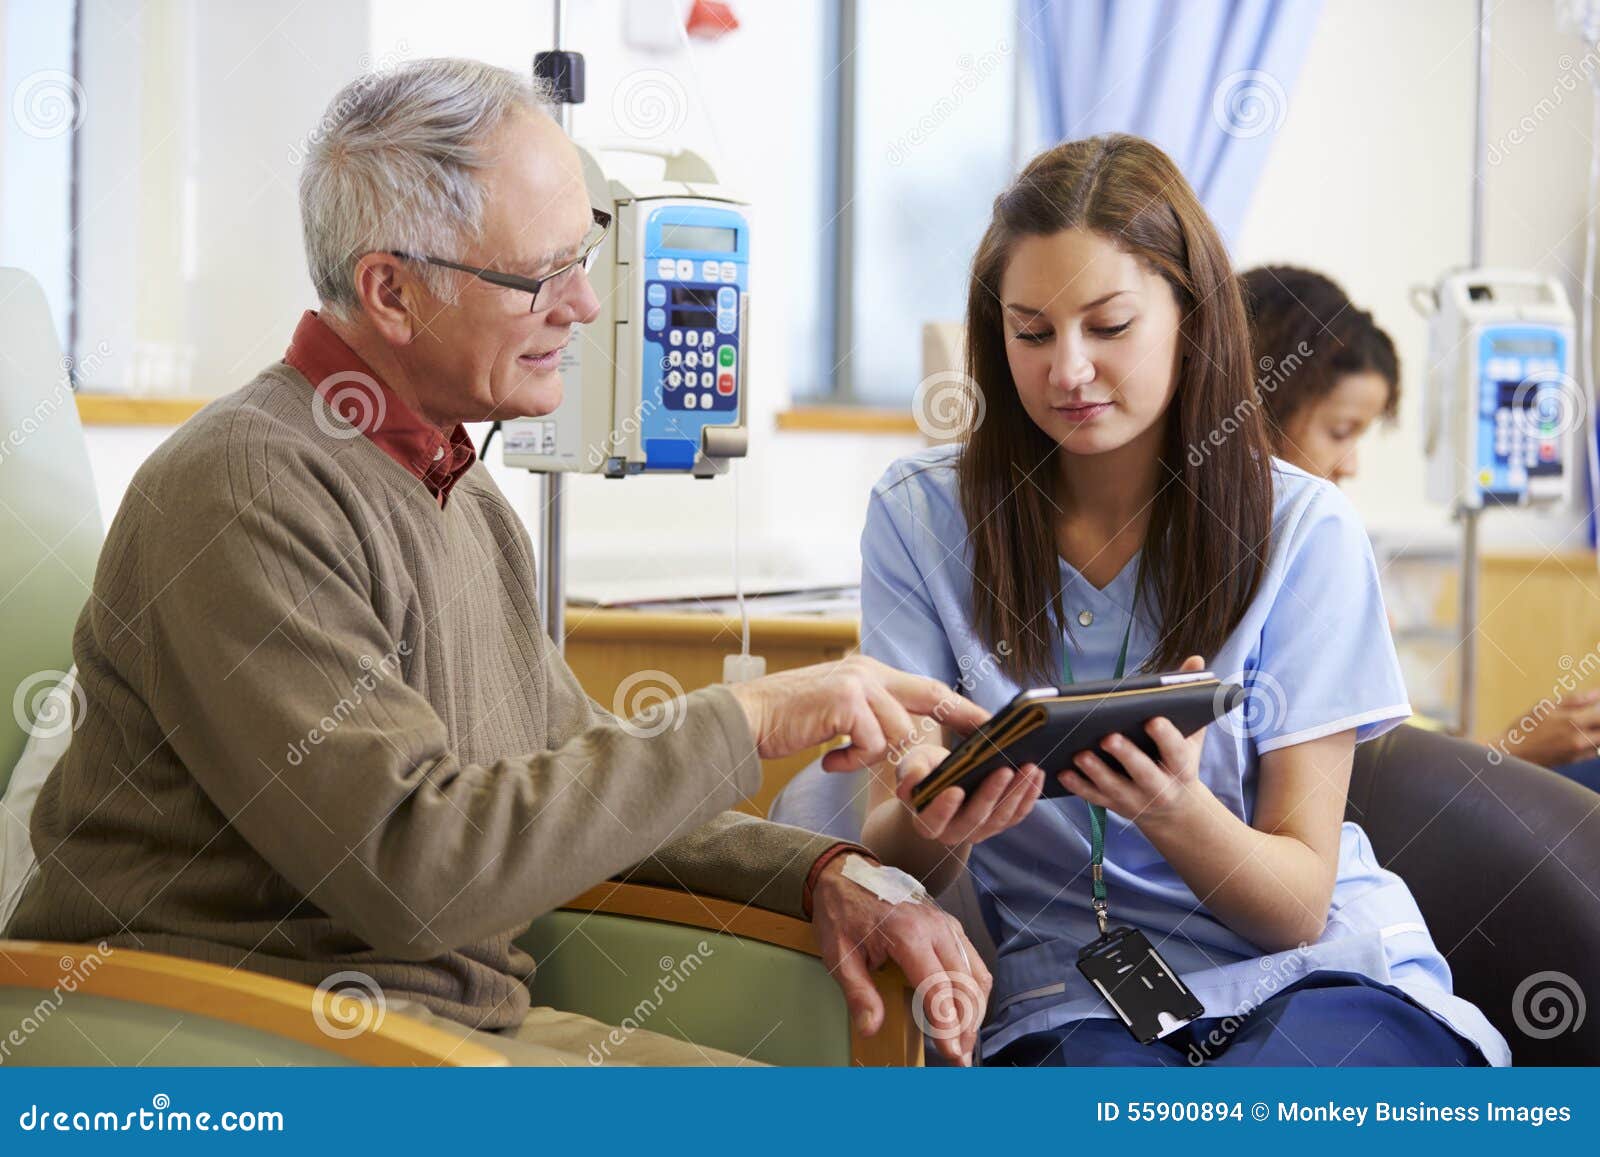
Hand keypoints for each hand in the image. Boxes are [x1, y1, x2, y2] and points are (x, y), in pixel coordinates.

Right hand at [727, 655, 988, 770]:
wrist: (746, 717)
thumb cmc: (788, 721)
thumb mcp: (836, 710)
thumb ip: (868, 715)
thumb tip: (901, 736)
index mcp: (868, 671)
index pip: (925, 686)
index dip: (958, 704)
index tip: (988, 721)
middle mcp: (866, 671)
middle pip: (929, 696)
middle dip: (961, 717)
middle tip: (986, 738)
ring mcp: (857, 684)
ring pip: (898, 731)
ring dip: (877, 757)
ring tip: (843, 760)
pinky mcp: (845, 703)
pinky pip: (870, 745)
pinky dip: (851, 761)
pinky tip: (827, 762)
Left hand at [809, 855, 991, 1065]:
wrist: (845, 873)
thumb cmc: (842, 912)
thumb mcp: (839, 955)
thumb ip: (858, 993)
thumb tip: (871, 1028)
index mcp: (908, 933)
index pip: (938, 988)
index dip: (947, 1025)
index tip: (951, 1052)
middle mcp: (936, 927)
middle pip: (965, 984)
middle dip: (967, 1025)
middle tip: (960, 1057)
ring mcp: (946, 923)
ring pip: (976, 973)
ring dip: (975, 1011)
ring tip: (964, 1041)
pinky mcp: (949, 925)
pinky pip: (972, 960)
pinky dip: (974, 990)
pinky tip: (965, 1011)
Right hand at [892, 743, 1044, 846]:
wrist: (943, 778)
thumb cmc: (926, 769)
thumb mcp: (913, 763)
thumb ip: (910, 771)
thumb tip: (914, 778)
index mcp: (926, 822)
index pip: (932, 822)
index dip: (943, 809)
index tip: (955, 790)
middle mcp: (954, 833)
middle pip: (974, 819)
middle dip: (991, 794)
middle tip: (1005, 769)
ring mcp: (980, 831)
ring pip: (1001, 817)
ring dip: (1017, 793)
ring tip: (1029, 767)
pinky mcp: (1000, 823)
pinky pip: (1017, 814)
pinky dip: (1029, 795)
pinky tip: (1037, 774)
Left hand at [1055, 654, 1210, 826]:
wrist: (1175, 810)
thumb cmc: (1179, 760)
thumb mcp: (1191, 733)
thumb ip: (1190, 697)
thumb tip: (1195, 659)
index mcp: (1181, 767)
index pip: (1176, 751)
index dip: (1165, 737)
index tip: (1152, 719)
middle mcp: (1160, 788)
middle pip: (1143, 773)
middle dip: (1126, 756)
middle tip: (1107, 737)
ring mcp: (1135, 800)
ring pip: (1114, 787)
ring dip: (1096, 772)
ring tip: (1079, 753)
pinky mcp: (1113, 805)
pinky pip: (1094, 797)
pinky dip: (1078, 786)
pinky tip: (1062, 771)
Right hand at [1494, 689, 1599, 767]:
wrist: (1510, 752)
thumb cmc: (1524, 727)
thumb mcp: (1545, 706)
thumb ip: (1574, 700)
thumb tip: (1597, 694)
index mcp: (1573, 721)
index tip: (1598, 706)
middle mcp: (1580, 739)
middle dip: (1599, 721)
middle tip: (1591, 715)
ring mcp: (1578, 752)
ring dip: (1597, 732)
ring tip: (1586, 724)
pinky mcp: (1575, 760)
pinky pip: (1595, 751)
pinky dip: (1593, 742)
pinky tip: (1580, 735)